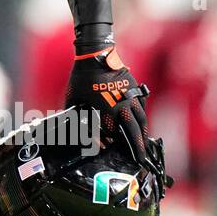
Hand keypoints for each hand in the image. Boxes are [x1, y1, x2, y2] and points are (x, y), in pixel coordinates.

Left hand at [64, 46, 171, 188]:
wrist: (94, 56)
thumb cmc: (81, 79)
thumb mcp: (73, 100)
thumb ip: (75, 117)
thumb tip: (74, 132)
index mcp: (106, 109)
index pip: (113, 134)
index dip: (110, 144)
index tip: (108, 150)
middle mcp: (121, 105)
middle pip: (134, 131)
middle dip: (137, 147)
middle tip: (140, 159)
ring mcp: (130, 96)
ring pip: (141, 119)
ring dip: (143, 133)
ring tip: (143, 145)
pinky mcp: (134, 88)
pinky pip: (141, 106)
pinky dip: (142, 116)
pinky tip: (140, 123)